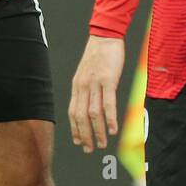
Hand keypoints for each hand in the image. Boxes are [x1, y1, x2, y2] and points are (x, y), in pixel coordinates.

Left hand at [69, 35, 124, 151]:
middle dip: (84, 135)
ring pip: (93, 113)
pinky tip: (112, 129)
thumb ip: (87, 88)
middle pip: (81, 116)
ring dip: (97, 131)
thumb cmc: (99, 54)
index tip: (79, 141)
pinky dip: (109, 119)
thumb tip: (90, 102)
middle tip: (89, 149)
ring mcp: (95, 84)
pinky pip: (108, 103)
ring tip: (102, 144)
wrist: (105, 36)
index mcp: (77, 86)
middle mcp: (83, 87)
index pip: (72, 112)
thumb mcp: (87, 72)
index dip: (75, 129)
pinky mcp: (108, 80)